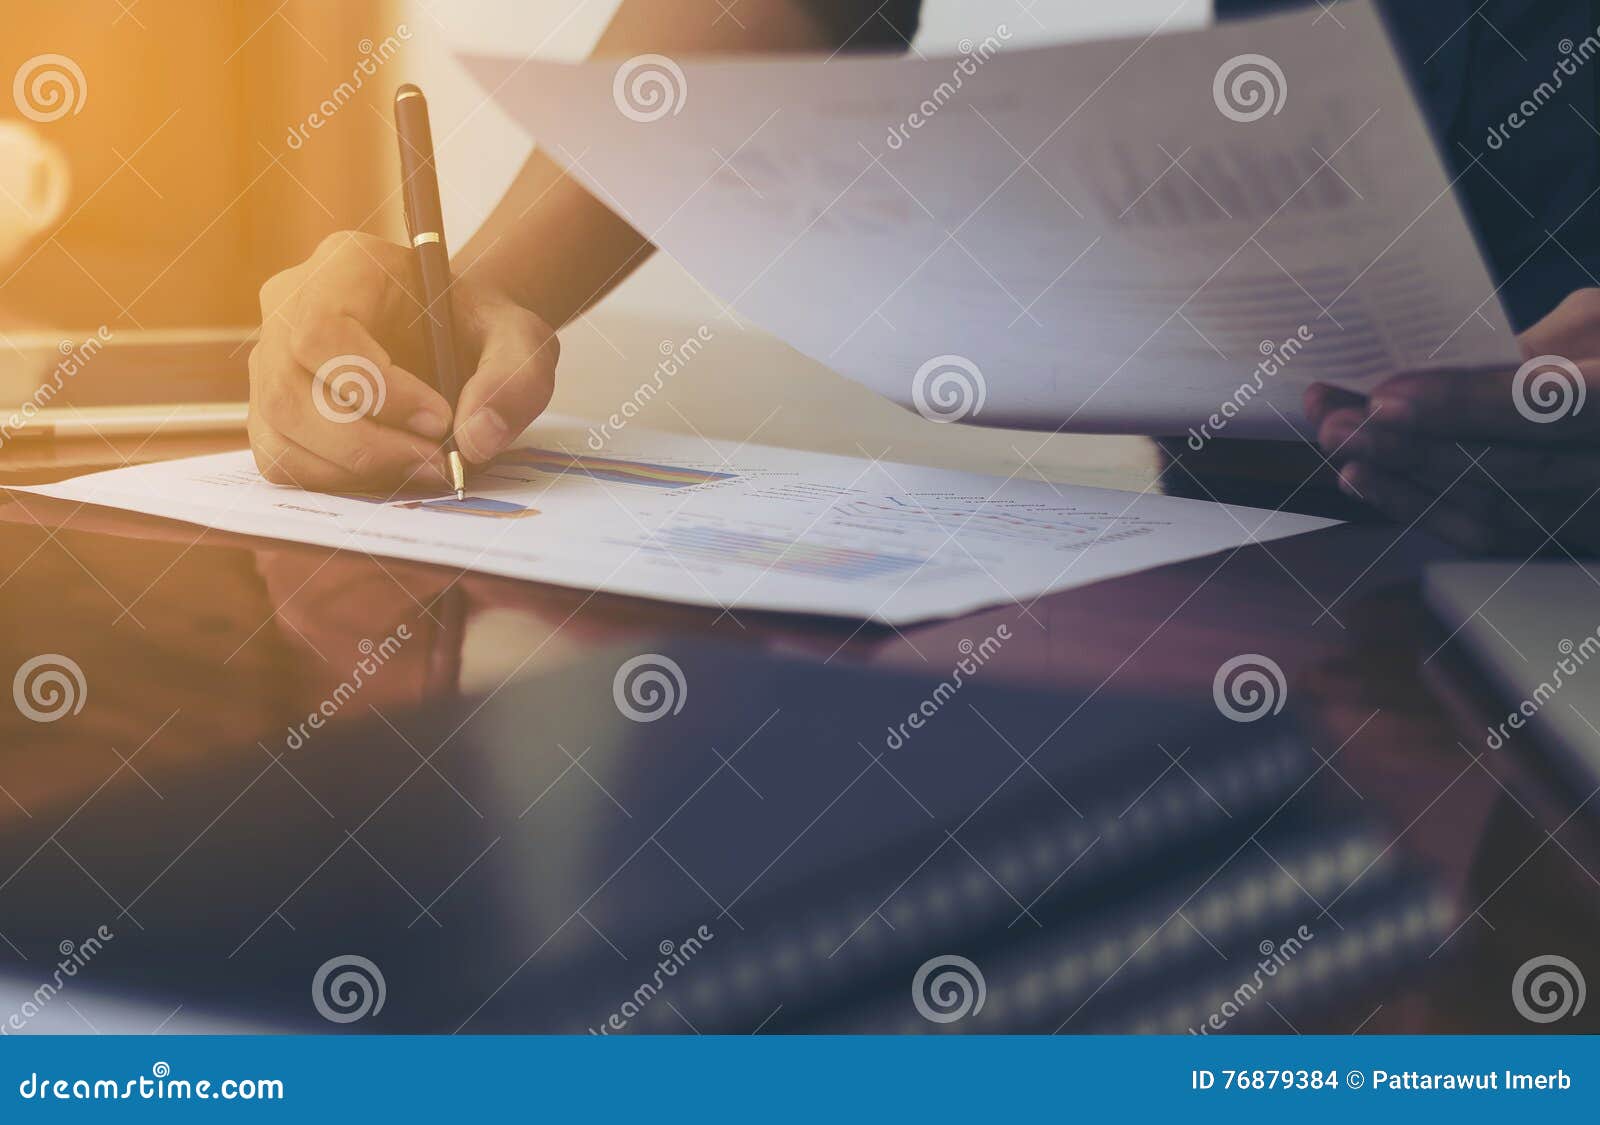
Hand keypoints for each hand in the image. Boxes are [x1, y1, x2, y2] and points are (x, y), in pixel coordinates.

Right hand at [248, 231, 558, 491]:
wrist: (458, 335)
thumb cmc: (479, 328)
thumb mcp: (520, 338)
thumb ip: (514, 378)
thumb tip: (475, 439)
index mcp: (343, 266)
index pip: (321, 331)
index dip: (375, 388)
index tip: (440, 419)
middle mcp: (289, 305)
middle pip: (288, 390)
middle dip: (366, 443)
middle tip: (436, 461)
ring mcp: (270, 357)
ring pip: (279, 431)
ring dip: (353, 467)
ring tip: (422, 465)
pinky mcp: (270, 406)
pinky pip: (280, 459)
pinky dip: (336, 480)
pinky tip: (390, 471)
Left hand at [1307, 288, 1599, 554]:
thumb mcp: (1591, 322)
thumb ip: (1532, 344)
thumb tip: (1438, 370)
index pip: (1547, 402)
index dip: (1464, 403)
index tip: (1384, 398)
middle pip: (1511, 468)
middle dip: (1412, 448)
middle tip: (1338, 425)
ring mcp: (1594, 510)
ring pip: (1495, 511)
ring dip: (1404, 482)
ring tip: (1340, 447)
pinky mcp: (1563, 536)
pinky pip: (1489, 534)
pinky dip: (1420, 507)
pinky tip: (1366, 480)